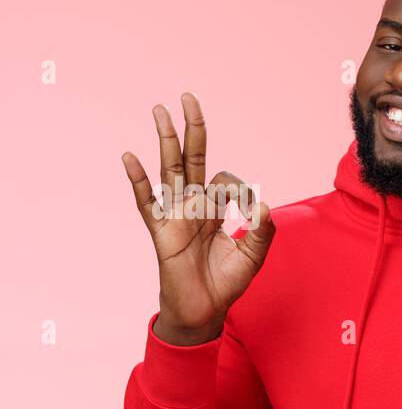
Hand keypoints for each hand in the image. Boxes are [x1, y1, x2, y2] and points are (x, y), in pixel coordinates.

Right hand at [122, 92, 275, 344]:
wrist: (204, 312)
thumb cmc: (226, 283)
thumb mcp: (253, 256)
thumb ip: (262, 231)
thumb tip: (264, 203)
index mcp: (216, 209)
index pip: (226, 181)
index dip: (240, 189)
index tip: (250, 209)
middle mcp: (193, 206)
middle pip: (191, 159)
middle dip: (191, 129)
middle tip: (187, 96)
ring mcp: (174, 215)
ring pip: (169, 170)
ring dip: (165, 140)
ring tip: (159, 110)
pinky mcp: (161, 231)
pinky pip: (146, 202)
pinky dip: (138, 181)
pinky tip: (130, 157)